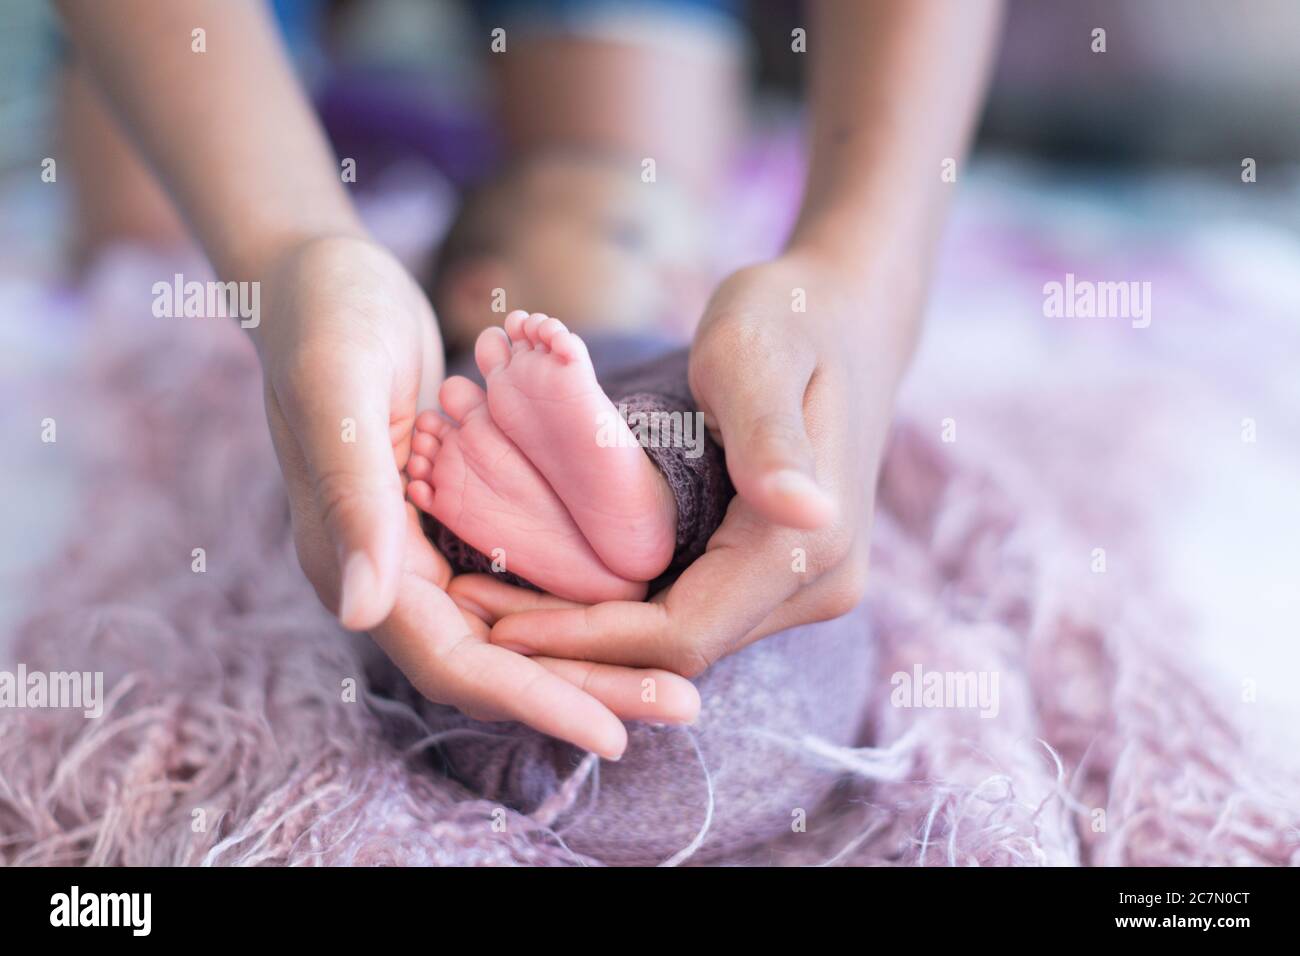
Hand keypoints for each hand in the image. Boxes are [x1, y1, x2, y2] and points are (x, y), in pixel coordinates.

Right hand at [255, 236, 696, 755]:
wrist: (317, 273)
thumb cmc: (325, 318)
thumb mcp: (338, 391)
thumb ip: (350, 500)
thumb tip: (360, 614)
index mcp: (349, 558)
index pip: (453, 661)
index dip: (533, 701)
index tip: (613, 735)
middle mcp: (385, 572)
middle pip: (495, 665)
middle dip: (584, 692)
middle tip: (683, 705)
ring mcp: (416, 550)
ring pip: (512, 634)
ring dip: (589, 661)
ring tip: (675, 681)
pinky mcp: (448, 521)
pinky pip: (516, 587)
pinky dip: (571, 610)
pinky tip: (633, 614)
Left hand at [489, 250, 913, 674]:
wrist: (844, 316)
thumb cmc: (787, 318)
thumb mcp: (755, 356)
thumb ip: (767, 435)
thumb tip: (805, 514)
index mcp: (806, 546)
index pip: (683, 633)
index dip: (588, 640)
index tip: (499, 626)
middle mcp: (817, 586)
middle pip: (679, 654)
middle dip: (578, 647)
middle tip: (476, 619)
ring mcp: (806, 586)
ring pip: (685, 640)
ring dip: (596, 634)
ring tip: (499, 606)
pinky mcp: (783, 573)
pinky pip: (697, 609)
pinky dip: (627, 608)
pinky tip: (559, 583)